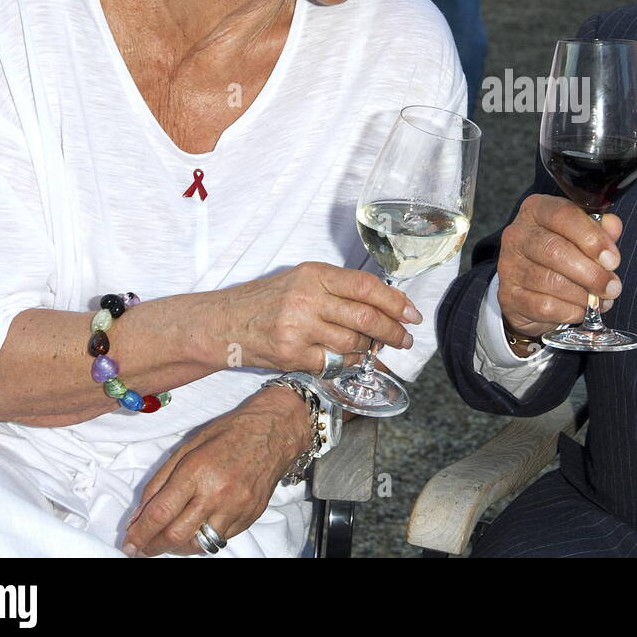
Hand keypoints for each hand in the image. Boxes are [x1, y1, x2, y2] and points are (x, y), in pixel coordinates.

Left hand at [122, 386, 308, 556]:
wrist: (274, 430)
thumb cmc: (228, 433)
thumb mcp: (187, 448)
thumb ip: (159, 483)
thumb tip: (138, 516)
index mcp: (196, 471)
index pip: (160, 514)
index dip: (140, 534)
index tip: (129, 544)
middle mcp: (217, 493)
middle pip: (176, 536)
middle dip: (153, 547)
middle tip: (143, 548)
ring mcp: (237, 507)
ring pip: (199, 545)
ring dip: (178, 547)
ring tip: (169, 540)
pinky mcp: (250, 516)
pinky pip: (221, 539)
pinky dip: (203, 538)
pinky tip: (197, 528)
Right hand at [215, 262, 420, 373]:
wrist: (224, 323)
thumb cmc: (267, 300)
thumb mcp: (303, 281)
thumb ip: (341, 288)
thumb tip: (388, 302)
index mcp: (315, 274)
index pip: (366, 286)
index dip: (395, 302)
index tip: (412, 314)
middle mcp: (308, 298)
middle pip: (366, 317)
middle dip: (392, 331)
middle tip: (404, 339)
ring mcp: (299, 328)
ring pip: (353, 342)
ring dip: (369, 349)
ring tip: (372, 347)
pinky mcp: (292, 354)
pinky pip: (334, 363)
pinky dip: (347, 363)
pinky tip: (348, 359)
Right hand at [496, 195, 622, 337]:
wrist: (530, 286)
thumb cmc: (561, 254)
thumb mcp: (581, 235)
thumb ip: (599, 228)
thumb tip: (613, 225)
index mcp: (536, 209)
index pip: (563, 215)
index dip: (592, 238)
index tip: (613, 260)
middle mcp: (517, 234)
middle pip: (555, 251)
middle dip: (591, 273)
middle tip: (613, 286)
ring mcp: (509, 265)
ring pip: (551, 281)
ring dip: (584, 295)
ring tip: (601, 300)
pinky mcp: (509, 295)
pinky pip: (544, 306)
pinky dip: (570, 310)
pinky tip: (582, 309)